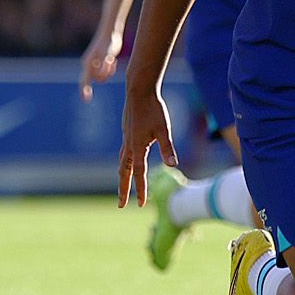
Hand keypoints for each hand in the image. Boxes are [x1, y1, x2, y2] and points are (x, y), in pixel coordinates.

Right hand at [79, 29, 122, 100]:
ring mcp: (95, 65)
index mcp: (88, 64)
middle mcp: (89, 65)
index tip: (86, 99)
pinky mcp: (101, 63)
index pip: (85, 80)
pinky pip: (107, 73)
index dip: (85, 90)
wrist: (111, 33)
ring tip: (112, 60)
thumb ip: (104, 65)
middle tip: (111, 61)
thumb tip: (101, 74)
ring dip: (110, 72)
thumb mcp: (107, 55)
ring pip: (103, 77)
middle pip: (98, 79)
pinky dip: (111, 69)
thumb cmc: (109, 43)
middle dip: (106, 75)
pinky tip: (113, 60)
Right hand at [119, 85, 177, 207]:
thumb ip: (167, 148)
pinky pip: (124, 152)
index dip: (140, 190)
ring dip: (123, 177)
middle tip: (121, 205)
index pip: (139, 174)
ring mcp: (126, 138)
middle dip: (123, 189)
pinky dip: (125, 163)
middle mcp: (129, 145)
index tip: (140, 204)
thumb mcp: (164, 129)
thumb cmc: (154, 108)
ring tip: (122, 188)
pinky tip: (130, 163)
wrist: (139, 89)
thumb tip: (173, 165)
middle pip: (124, 172)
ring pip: (122, 163)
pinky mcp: (127, 131)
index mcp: (137, 147)